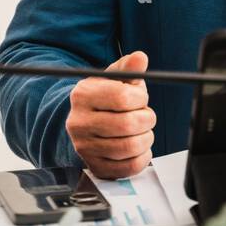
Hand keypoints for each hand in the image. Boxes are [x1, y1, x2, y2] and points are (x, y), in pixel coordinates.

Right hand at [66, 51, 155, 178]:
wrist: (85, 121)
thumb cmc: (105, 97)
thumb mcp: (115, 77)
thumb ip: (129, 67)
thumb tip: (140, 58)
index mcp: (83, 95)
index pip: (122, 97)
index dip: (141, 98)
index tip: (141, 98)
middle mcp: (78, 122)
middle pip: (127, 125)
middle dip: (147, 119)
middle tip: (146, 116)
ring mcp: (84, 147)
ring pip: (130, 148)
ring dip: (146, 138)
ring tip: (142, 130)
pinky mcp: (95, 166)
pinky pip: (128, 168)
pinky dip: (142, 157)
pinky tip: (139, 147)